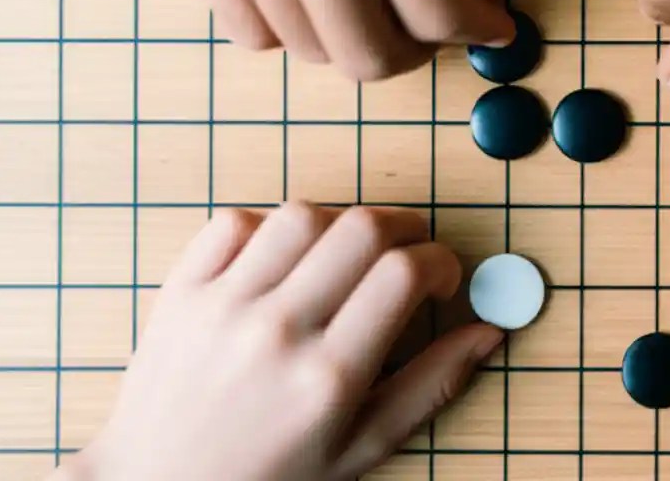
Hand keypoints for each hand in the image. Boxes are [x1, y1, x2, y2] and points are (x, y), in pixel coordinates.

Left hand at [51, 204, 501, 480]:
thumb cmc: (267, 475)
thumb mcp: (361, 447)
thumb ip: (430, 387)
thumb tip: (488, 332)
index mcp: (327, 379)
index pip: (403, 275)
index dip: (440, 262)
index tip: (441, 279)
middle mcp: (275, 333)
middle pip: (361, 229)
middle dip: (404, 228)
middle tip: (407, 252)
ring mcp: (222, 307)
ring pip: (302, 215)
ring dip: (339, 224)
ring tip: (344, 256)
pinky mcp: (181, 291)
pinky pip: (234, 222)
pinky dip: (268, 228)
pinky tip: (282, 260)